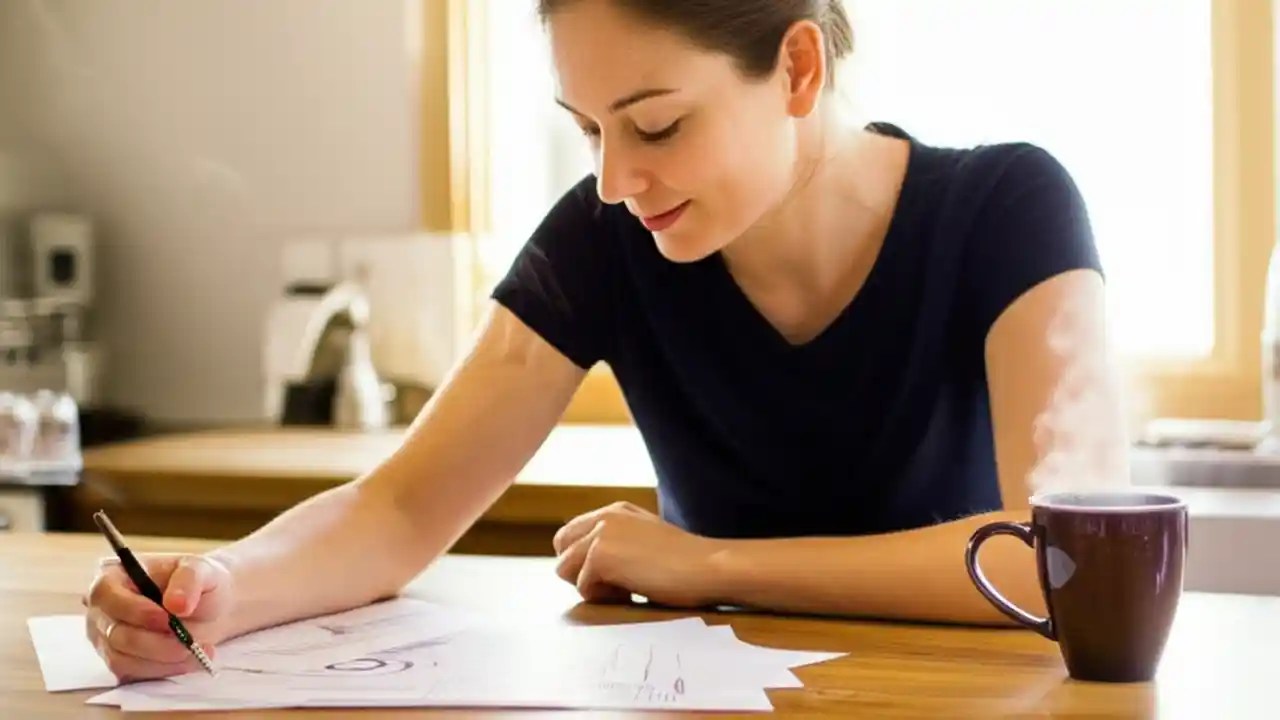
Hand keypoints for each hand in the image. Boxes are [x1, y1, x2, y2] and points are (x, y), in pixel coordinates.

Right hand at [83, 553, 233, 681]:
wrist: (209, 605)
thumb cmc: (197, 581)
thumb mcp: (200, 568)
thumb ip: (189, 579)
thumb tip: (176, 604)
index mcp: (113, 577)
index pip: (106, 594)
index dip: (135, 610)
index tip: (169, 619)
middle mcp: (103, 611)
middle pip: (115, 634)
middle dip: (156, 642)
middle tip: (190, 643)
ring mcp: (107, 640)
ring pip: (123, 659)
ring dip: (163, 660)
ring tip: (197, 651)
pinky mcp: (121, 663)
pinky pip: (134, 674)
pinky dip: (164, 670)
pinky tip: (190, 661)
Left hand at [552, 502, 726, 607]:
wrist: (707, 567)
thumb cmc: (687, 563)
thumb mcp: (646, 542)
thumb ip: (618, 544)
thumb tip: (589, 568)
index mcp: (615, 511)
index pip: (572, 534)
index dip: (582, 560)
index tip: (610, 576)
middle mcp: (604, 517)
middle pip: (561, 547)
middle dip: (577, 571)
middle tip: (611, 585)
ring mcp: (600, 534)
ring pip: (565, 568)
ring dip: (590, 585)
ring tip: (624, 589)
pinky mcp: (600, 555)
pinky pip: (583, 587)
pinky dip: (604, 597)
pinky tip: (631, 593)